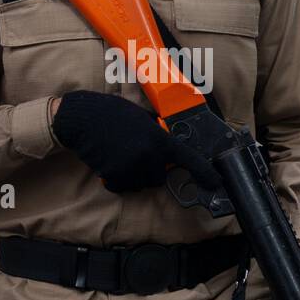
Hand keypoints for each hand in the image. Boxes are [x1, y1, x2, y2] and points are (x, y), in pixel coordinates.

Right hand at [51, 90, 219, 193]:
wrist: (84, 118)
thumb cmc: (112, 113)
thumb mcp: (142, 117)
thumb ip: (158, 134)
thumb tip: (168, 146)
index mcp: (159, 139)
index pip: (188, 159)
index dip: (204, 172)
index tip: (215, 182)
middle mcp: (149, 156)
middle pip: (159, 178)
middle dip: (150, 170)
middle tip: (136, 154)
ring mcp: (132, 168)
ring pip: (140, 184)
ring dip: (133, 175)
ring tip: (120, 155)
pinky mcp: (115, 177)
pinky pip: (121, 186)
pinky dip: (116, 179)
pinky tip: (109, 161)